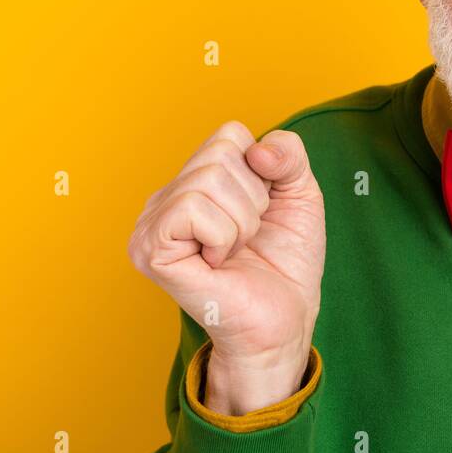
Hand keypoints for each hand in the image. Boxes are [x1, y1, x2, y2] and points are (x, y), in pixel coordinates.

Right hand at [128, 121, 325, 413]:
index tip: (262, 210)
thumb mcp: (300, 192)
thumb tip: (257, 149)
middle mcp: (165, 198)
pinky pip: (192, 209)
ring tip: (234, 251)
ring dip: (241, 222)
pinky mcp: (150, 250)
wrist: (284, 319)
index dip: (262, 171)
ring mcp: (151, 224)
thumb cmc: (286, 261)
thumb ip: (288, 154)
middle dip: (254, 199)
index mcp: (194, 181)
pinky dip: (223, 236)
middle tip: (248, 238)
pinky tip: (218, 263)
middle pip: (220, 154)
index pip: (230, 134)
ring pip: (208, 180)